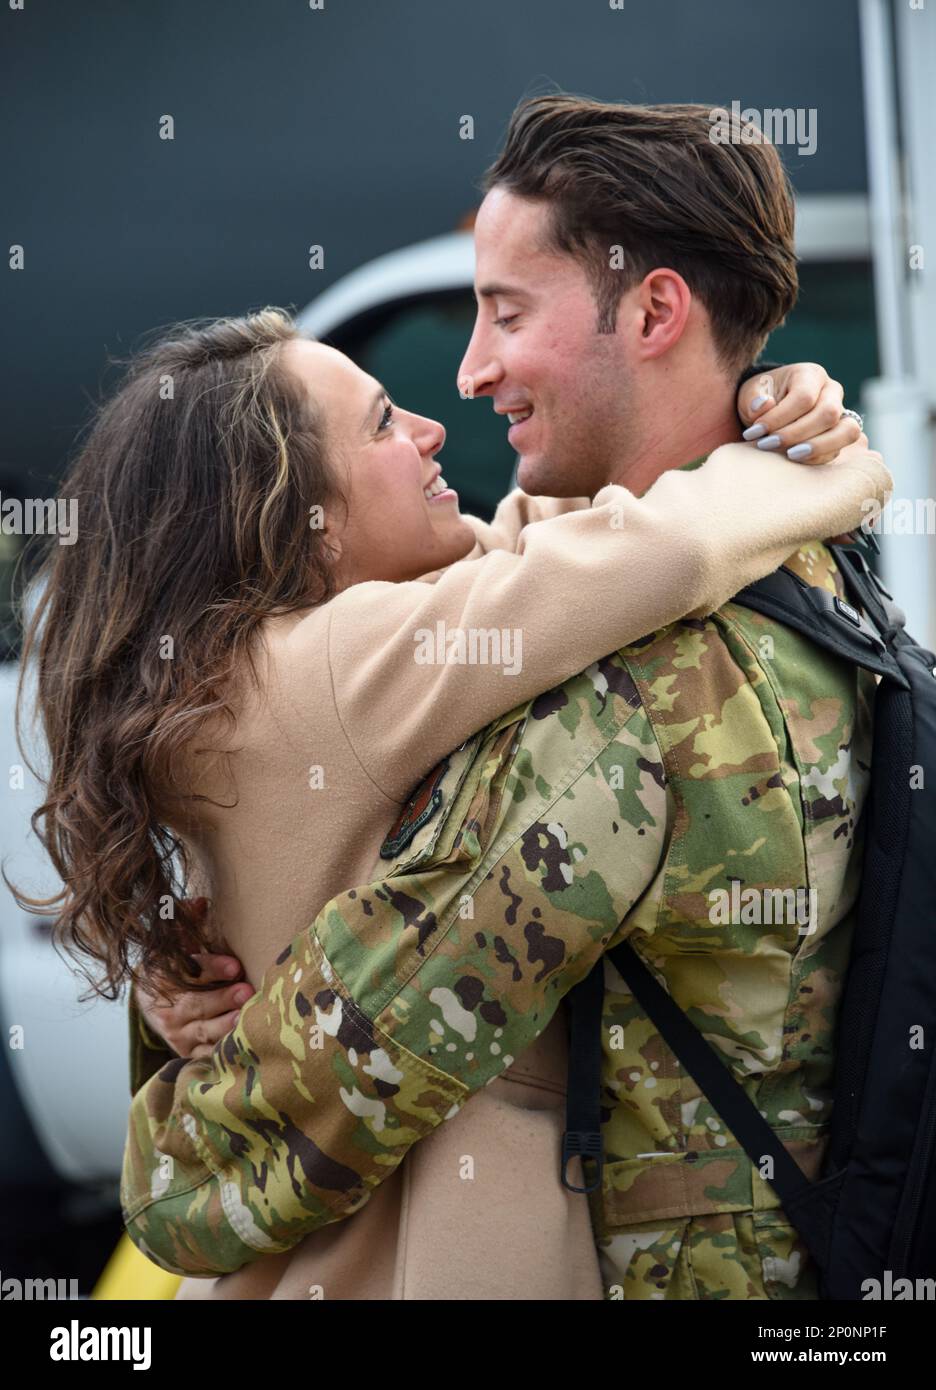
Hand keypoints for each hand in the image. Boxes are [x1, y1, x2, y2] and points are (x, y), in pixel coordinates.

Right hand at [135, 900, 254, 1058]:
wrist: (152, 1002)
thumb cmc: (175, 966)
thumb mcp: (174, 943)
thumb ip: (187, 922)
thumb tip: (201, 902)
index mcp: (162, 978)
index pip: (186, 972)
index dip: (211, 968)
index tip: (235, 965)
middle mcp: (167, 1008)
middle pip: (195, 1004)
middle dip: (222, 999)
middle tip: (246, 991)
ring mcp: (177, 1033)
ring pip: (202, 1032)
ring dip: (224, 1026)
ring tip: (244, 1018)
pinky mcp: (187, 1052)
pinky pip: (205, 1054)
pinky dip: (222, 1052)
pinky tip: (240, 1047)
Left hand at [737, 364, 862, 464]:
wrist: (770, 410)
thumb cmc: (760, 399)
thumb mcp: (749, 394)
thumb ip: (753, 399)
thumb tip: (764, 404)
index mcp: (810, 375)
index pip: (804, 397)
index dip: (779, 417)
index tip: (754, 432)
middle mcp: (832, 391)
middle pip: (828, 413)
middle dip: (796, 434)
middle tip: (767, 445)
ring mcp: (841, 413)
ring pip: (847, 431)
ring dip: (817, 447)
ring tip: (790, 456)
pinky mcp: (841, 435)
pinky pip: (839, 449)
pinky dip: (818, 458)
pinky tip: (795, 461)